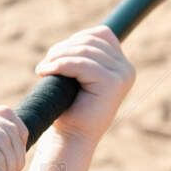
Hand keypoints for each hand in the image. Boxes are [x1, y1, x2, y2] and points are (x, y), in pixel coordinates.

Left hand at [32, 25, 135, 142]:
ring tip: (44, 68)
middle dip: (63, 48)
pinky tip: (45, 72)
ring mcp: (123, 75)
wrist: (71, 136)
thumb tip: (77, 37)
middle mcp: (126, 68)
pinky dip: (60, 65)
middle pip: (91, 40)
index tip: (56, 56)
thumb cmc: (71, 107)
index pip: (101, 34)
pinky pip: (81, 64)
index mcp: (121, 65)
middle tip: (45, 64)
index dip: (75, 40)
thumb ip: (83, 55)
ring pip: (84, 50)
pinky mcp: (113, 83)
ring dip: (58, 56)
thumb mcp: (78, 75)